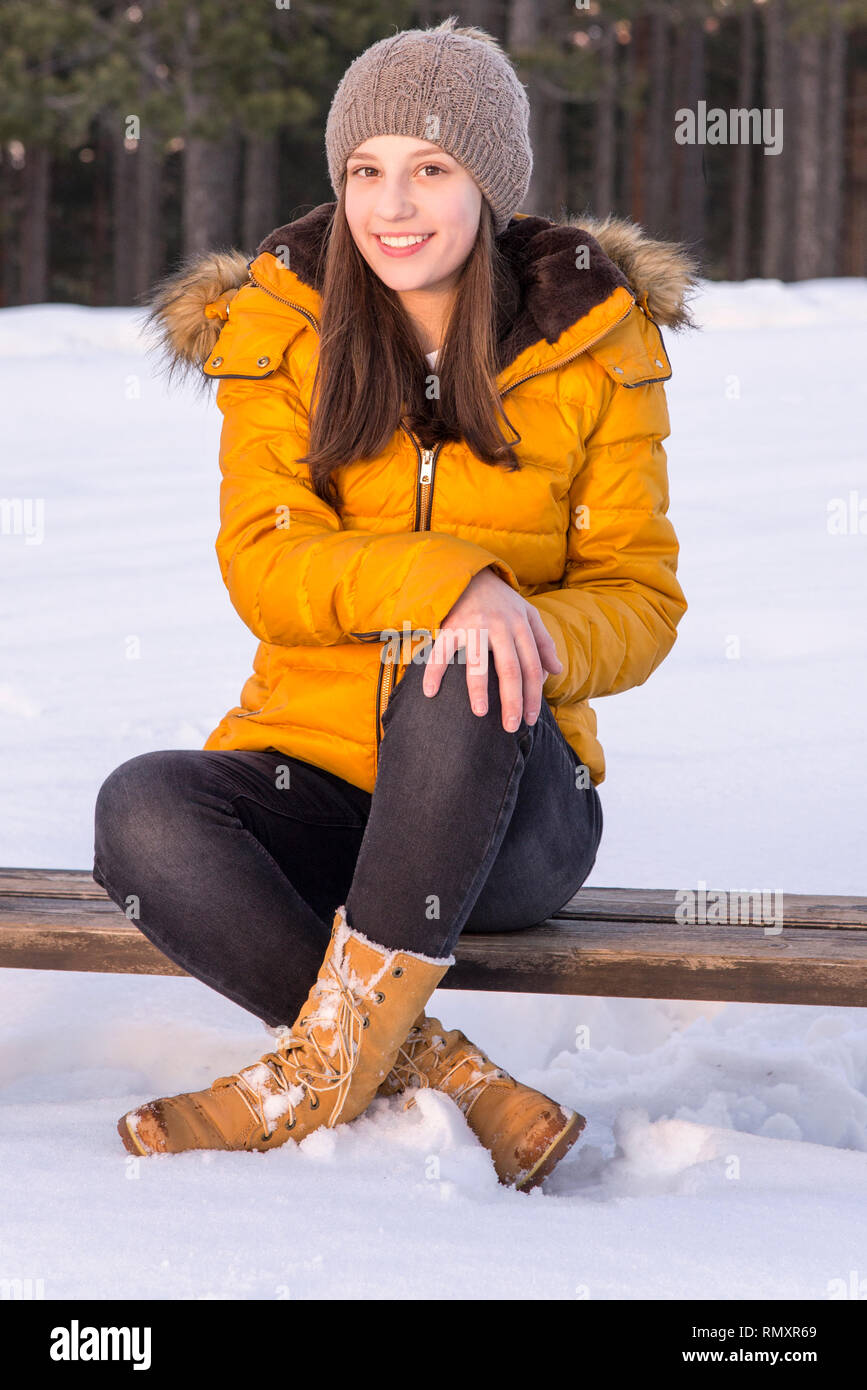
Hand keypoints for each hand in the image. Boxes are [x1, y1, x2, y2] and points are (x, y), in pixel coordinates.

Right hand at [421, 566, 562, 730]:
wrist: (471, 572)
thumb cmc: (502, 600)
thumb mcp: (528, 615)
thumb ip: (543, 642)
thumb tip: (556, 670)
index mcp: (521, 627)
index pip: (531, 667)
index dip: (533, 695)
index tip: (530, 719)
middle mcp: (500, 626)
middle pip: (509, 669)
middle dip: (512, 700)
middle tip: (511, 727)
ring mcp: (474, 626)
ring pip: (478, 662)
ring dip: (478, 690)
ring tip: (481, 714)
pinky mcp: (451, 625)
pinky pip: (442, 652)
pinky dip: (434, 671)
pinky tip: (430, 693)